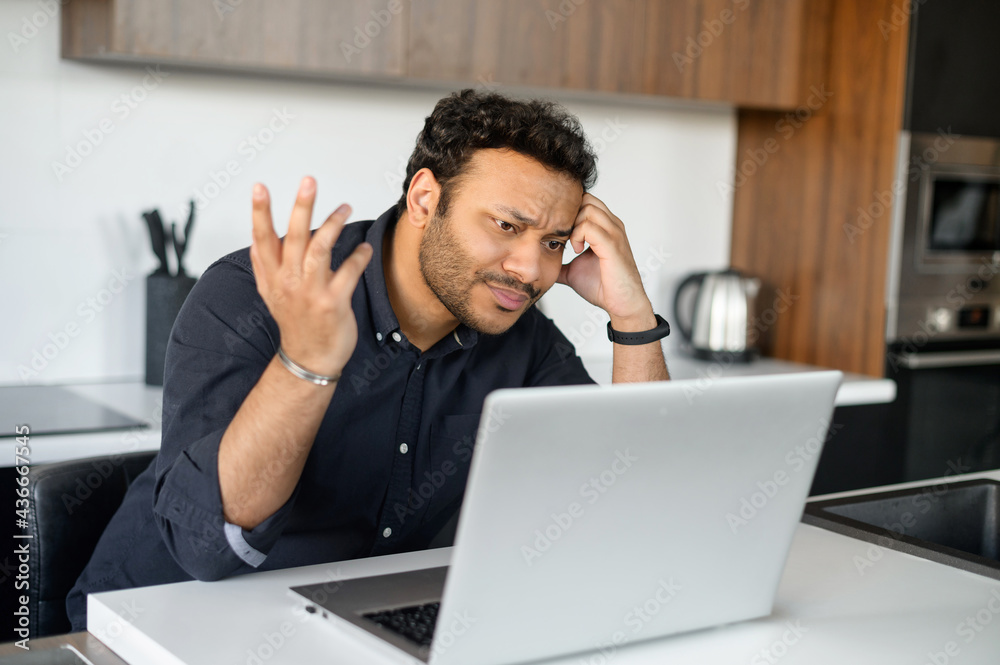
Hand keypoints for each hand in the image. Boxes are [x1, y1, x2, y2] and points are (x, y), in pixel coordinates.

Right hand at [248, 177, 372, 377]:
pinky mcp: (333, 303)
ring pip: (320, 249)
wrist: (310, 360)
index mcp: (272, 277)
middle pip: (294, 237)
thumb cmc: (295, 323)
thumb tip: (256, 240)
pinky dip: (359, 256)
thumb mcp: (271, 295)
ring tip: (345, 206)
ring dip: (334, 224)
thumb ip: (264, 266)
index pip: (261, 239)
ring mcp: (310, 292)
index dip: (259, 213)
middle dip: (301, 207)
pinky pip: (348, 272)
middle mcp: (288, 282)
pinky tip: (366, 247)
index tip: (259, 187)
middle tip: (309, 181)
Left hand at [557, 193, 655, 329]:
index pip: (585, 200)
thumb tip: (542, 264)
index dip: (568, 212)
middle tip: (565, 236)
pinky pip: (590, 227)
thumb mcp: (573, 270)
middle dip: (569, 215)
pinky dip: (577, 236)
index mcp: (605, 227)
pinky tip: (577, 250)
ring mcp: (614, 233)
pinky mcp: (612, 245)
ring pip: (587, 208)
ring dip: (573, 225)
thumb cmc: (603, 287)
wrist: (622, 304)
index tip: (560, 232)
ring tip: (572, 244)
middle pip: (585, 198)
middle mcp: (612, 225)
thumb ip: (560, 262)